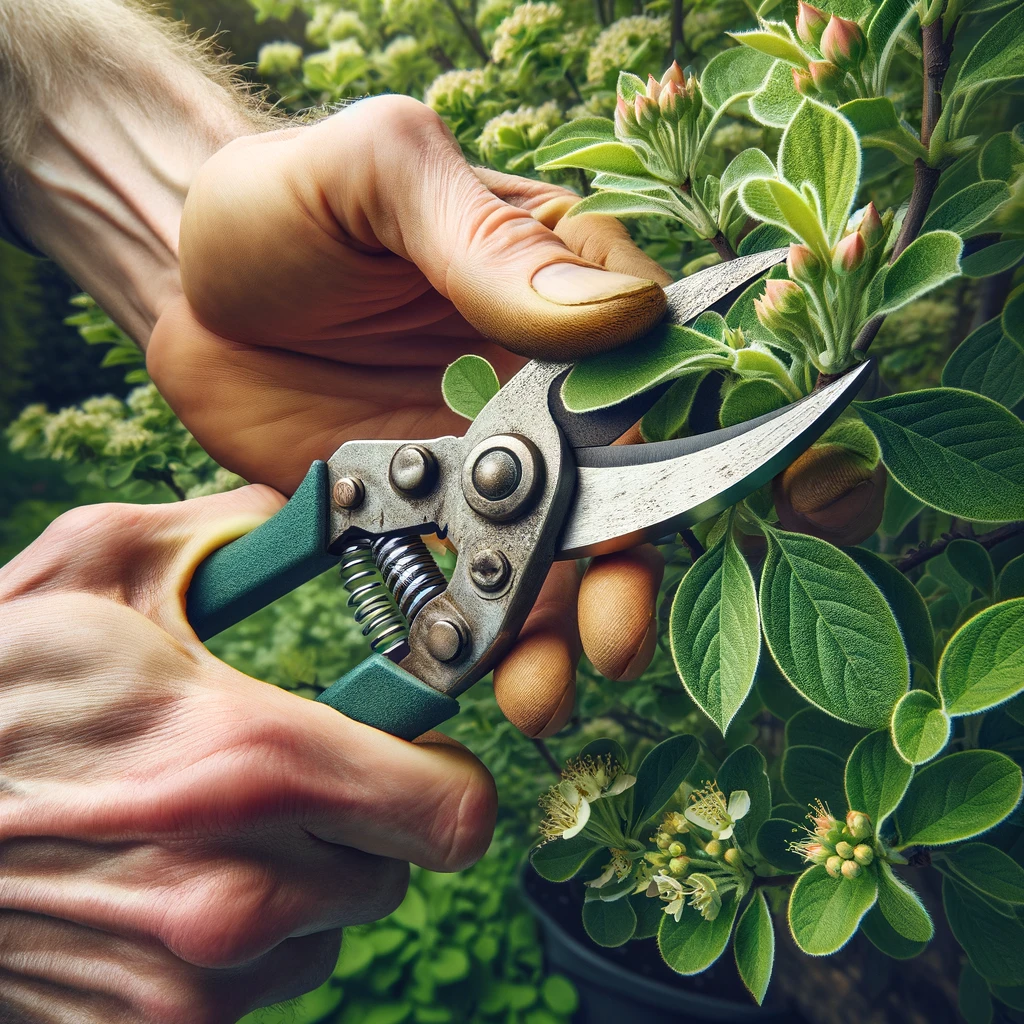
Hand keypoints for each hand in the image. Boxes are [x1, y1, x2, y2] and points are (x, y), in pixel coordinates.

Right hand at [0, 488, 495, 1023]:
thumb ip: (229, 532)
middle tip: (299, 773)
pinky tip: (169, 882)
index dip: (447, 776)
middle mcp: (236, 889)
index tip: (416, 749)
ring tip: (215, 826)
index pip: (452, 809)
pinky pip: (259, 986)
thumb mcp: (98, 568)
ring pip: (329, 929)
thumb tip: (299, 516)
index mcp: (249, 762)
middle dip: (366, 817)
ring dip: (302, 879)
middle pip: (396, 868)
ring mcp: (193, 981)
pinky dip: (240, 938)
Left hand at [148, 95, 668, 735]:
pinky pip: (466, 583)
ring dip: (557, 629)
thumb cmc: (287, 205)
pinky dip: (475, 635)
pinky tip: (467, 670)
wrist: (191, 290)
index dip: (674, 440)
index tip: (662, 507)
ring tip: (538, 692)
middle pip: (618, 487)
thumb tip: (612, 318)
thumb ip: (488, 239)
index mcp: (562, 284)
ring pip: (552, 557)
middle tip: (611, 637)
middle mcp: (545, 385)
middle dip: (623, 571)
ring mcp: (488, 460)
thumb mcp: (380, 176)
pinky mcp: (427, 514)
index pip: (652, 363)